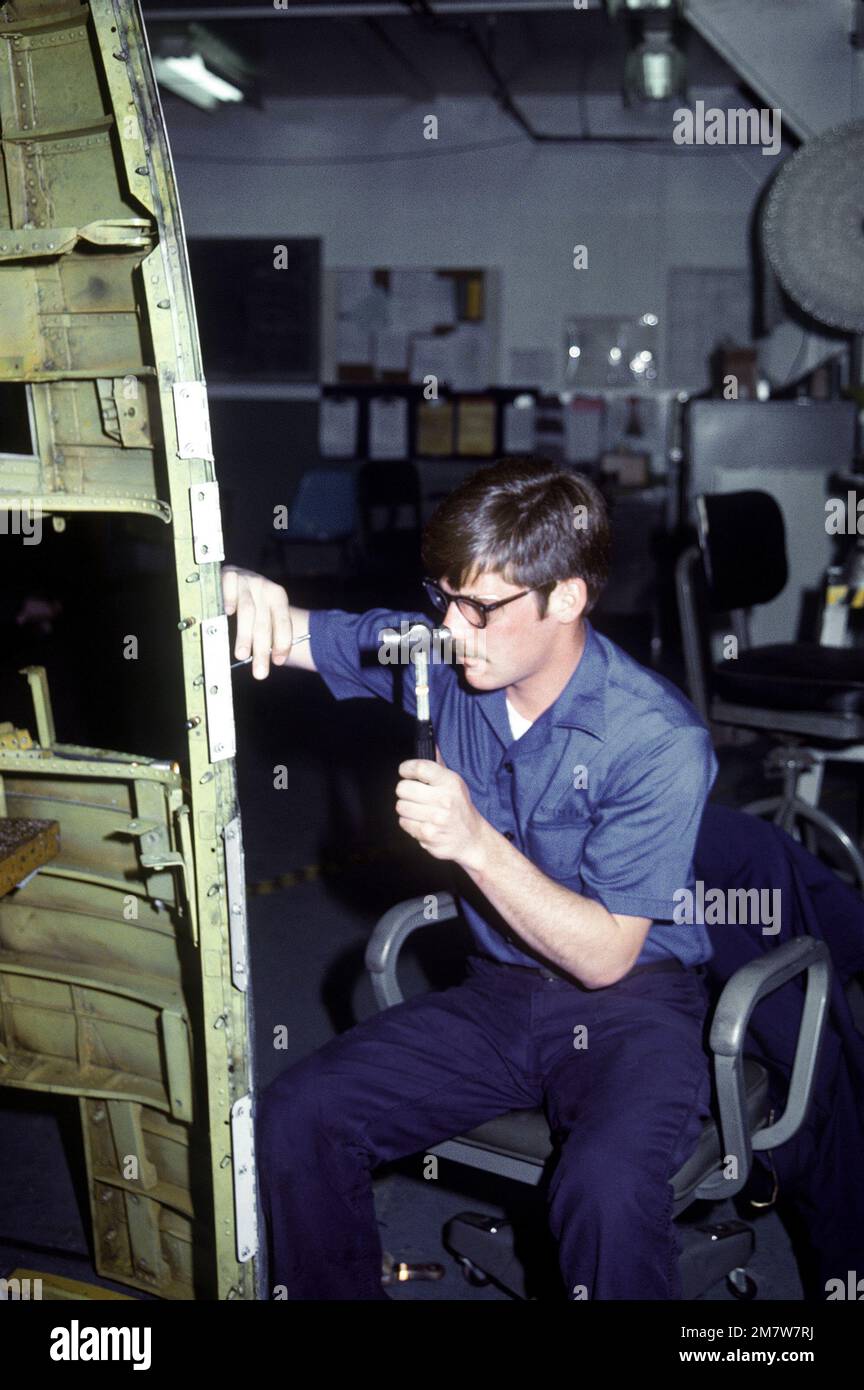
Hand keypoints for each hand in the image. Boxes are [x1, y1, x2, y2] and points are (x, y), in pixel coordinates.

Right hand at [221, 565, 292, 679]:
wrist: (235, 574)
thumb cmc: (250, 599)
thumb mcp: (262, 613)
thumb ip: (264, 633)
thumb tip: (261, 663)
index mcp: (277, 597)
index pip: (283, 622)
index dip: (282, 642)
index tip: (278, 662)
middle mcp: (264, 587)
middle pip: (264, 622)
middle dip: (262, 649)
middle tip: (260, 672)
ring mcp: (246, 580)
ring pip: (248, 611)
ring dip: (245, 635)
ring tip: (242, 655)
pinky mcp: (229, 575)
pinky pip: (230, 589)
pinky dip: (229, 601)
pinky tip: (227, 613)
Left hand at [395, 753, 486, 869]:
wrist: (472, 838)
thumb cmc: (459, 808)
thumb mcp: (454, 784)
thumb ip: (438, 766)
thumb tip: (430, 743)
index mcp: (450, 782)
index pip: (420, 767)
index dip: (407, 768)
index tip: (405, 771)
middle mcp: (444, 799)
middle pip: (403, 788)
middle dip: (406, 792)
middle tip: (414, 796)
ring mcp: (436, 818)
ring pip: (401, 806)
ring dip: (407, 809)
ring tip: (420, 811)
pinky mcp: (429, 834)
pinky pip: (404, 823)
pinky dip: (409, 823)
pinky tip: (422, 822)